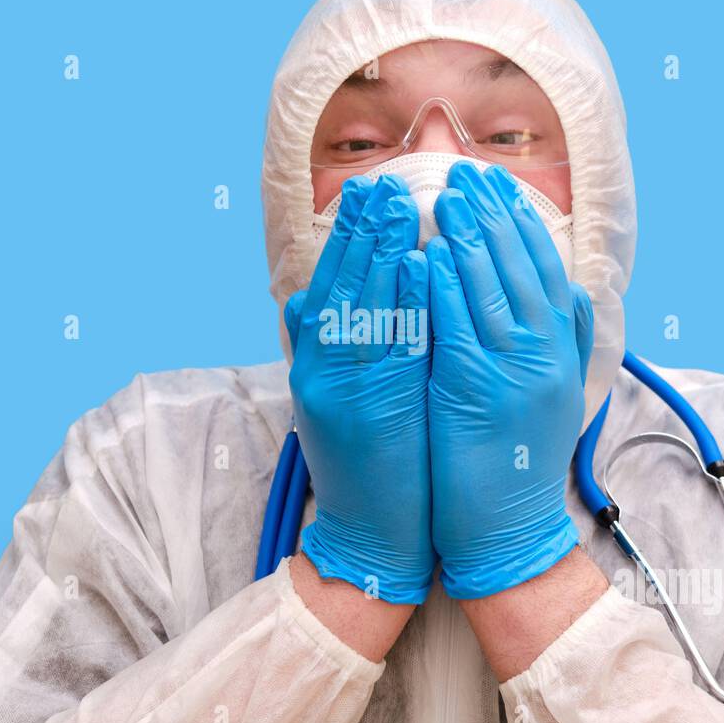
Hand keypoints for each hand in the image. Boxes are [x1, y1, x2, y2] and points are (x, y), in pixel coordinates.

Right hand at [284, 173, 435, 604]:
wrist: (369, 539)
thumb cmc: (366, 468)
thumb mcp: (334, 401)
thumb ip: (326, 348)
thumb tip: (307, 299)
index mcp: (314, 365)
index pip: (331, 287)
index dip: (349, 238)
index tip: (370, 194)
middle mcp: (320, 372)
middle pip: (341, 287)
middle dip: (362, 232)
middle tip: (383, 183)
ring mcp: (341, 392)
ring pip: (360, 307)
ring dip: (380, 252)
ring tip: (400, 206)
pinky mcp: (367, 414)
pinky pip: (389, 348)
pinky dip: (402, 303)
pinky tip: (417, 267)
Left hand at [425, 161, 593, 598]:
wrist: (509, 533)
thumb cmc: (519, 463)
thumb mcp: (556, 395)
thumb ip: (568, 341)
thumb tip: (576, 292)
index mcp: (563, 351)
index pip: (545, 269)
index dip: (522, 223)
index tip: (499, 186)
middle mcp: (548, 355)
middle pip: (522, 268)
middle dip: (494, 215)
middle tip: (468, 172)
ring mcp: (518, 373)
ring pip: (494, 289)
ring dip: (471, 237)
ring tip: (447, 196)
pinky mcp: (481, 394)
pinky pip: (463, 329)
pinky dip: (450, 288)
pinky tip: (434, 254)